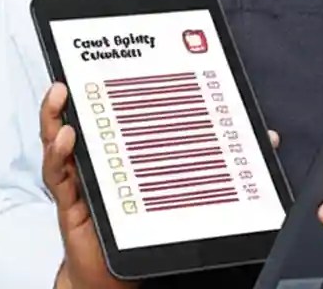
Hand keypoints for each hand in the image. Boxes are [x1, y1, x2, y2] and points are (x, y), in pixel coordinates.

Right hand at [41, 85, 280, 288]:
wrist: (115, 277)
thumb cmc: (143, 231)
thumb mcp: (190, 187)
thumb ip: (229, 159)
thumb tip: (266, 137)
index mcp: (122, 148)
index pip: (113, 108)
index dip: (107, 81)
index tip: (114, 56)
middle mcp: (97, 158)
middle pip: (78, 116)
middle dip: (71, 90)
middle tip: (72, 70)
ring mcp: (81, 177)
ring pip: (59, 137)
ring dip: (55, 113)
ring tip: (61, 92)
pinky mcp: (72, 201)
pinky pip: (58, 174)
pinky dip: (58, 154)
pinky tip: (67, 139)